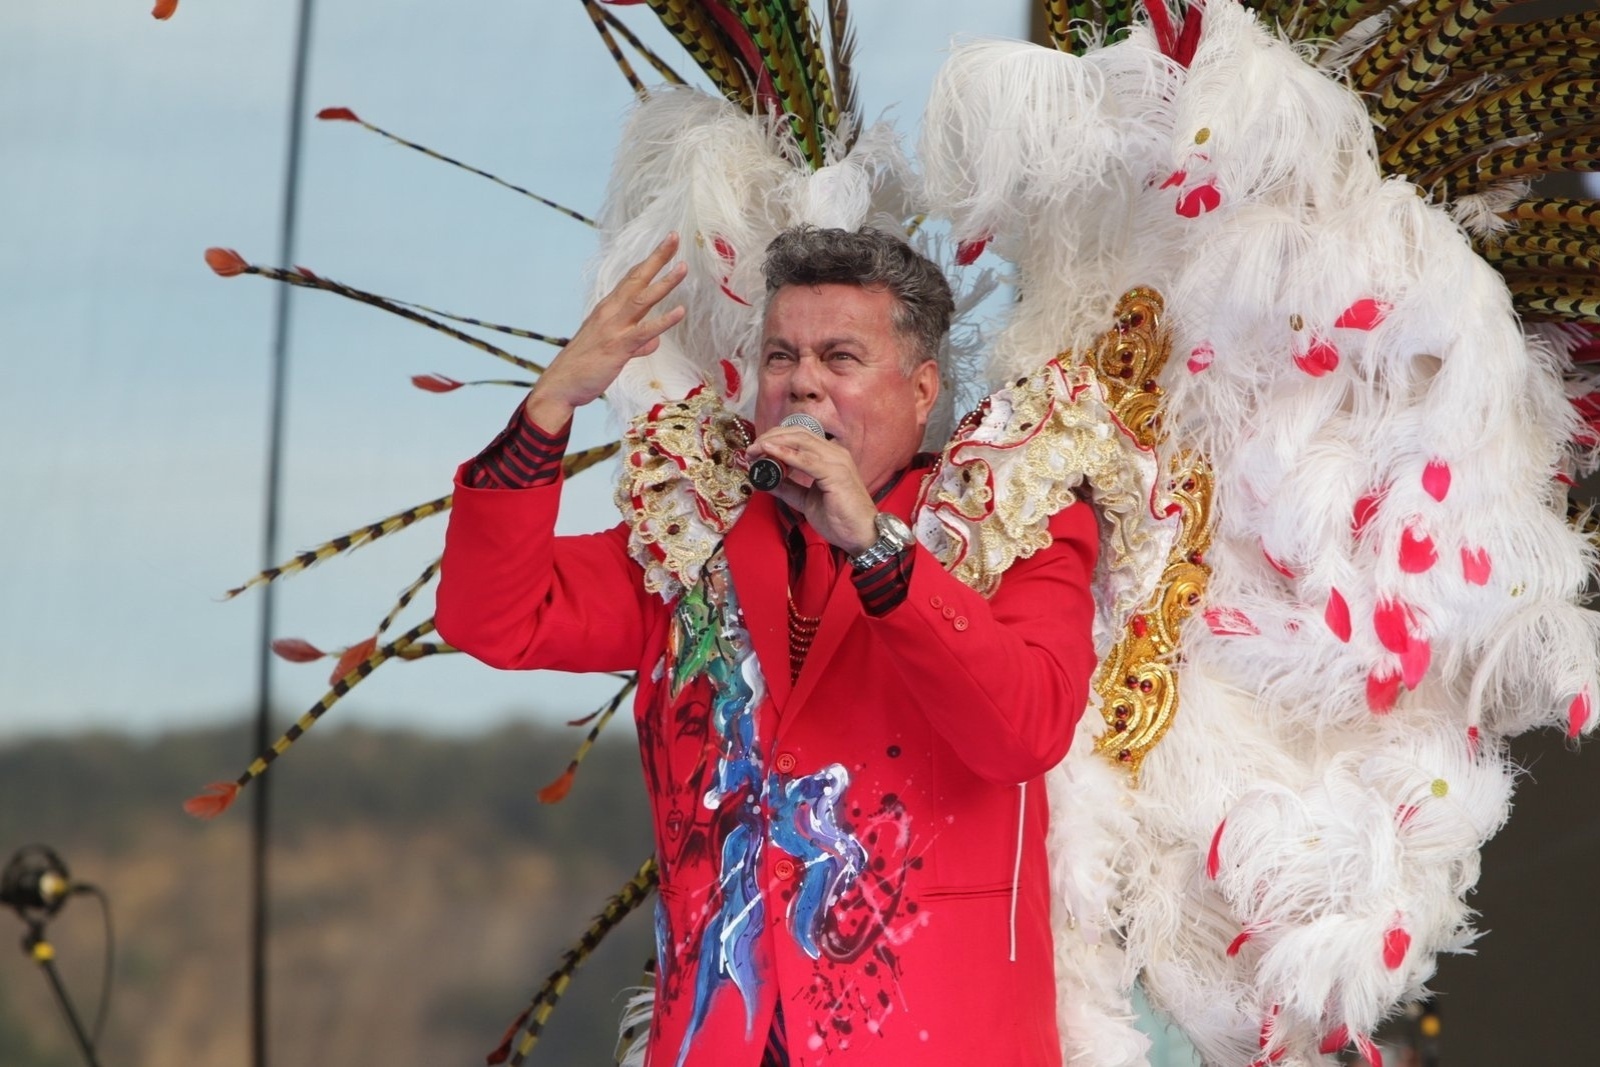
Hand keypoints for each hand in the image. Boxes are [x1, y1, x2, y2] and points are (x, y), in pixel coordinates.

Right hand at [524, 233, 687, 431]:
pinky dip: (664, 321)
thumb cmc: (584, 367)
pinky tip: (681, 311)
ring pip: (643, 300)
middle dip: (656, 258)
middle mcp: (610, 312)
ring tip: (683, 267)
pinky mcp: (618, 347)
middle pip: (637, 279)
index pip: (631, 279)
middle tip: (674, 237)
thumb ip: (635, 344)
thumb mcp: (611, 351)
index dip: (649, 261)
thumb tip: (652, 343)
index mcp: (607, 309)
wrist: (560, 386)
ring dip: (664, 282)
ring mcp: (614, 328)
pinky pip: (645, 331)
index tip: (665, 244)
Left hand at [746, 425, 879, 554]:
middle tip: (750, 450)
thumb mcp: (806, 500)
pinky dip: (786, 454)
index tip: (755, 449)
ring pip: (800, 442)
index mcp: (830, 456)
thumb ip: (789, 488)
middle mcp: (834, 453)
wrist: (862, 535)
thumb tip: (766, 480)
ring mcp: (837, 461)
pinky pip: (806, 460)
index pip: (799, 436)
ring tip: (755, 450)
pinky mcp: (836, 473)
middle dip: (770, 438)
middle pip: (797, 434)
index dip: (775, 438)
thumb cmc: (840, 518)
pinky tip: (770, 453)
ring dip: (774, 444)